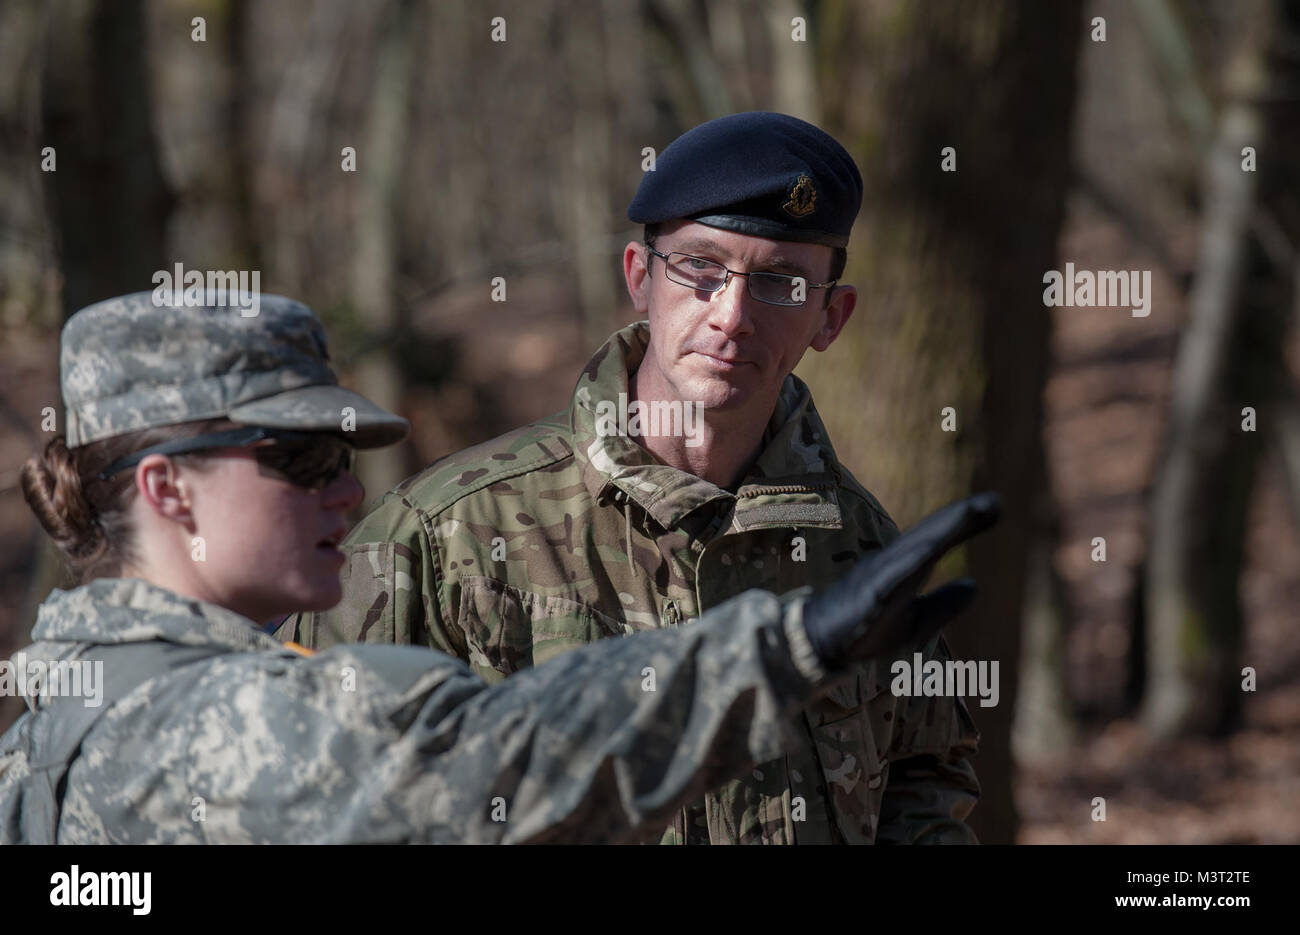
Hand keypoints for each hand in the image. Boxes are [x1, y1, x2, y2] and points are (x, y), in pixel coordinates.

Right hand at [801, 492, 1001, 666]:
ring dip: (943, 529)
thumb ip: (944, 604)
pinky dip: (914, 558)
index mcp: (905, 567)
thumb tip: (975, 586)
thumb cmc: (866, 629)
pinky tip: (934, 547)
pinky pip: (895, 574)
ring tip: (971, 512)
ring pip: (916, 547)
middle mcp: (893, 563)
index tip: (997, 507)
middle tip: (995, 502)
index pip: (939, 540)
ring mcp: (881, 575)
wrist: (820, 642)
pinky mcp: (870, 593)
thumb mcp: (916, 621)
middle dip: (961, 517)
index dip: (966, 523)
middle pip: (931, 535)